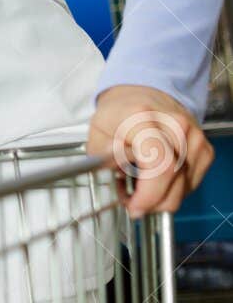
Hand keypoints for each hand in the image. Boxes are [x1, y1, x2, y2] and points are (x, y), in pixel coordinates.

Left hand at [86, 84, 213, 218]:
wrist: (143, 96)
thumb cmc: (119, 116)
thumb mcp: (97, 133)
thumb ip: (104, 155)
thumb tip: (116, 170)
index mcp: (143, 118)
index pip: (159, 164)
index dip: (148, 195)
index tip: (133, 206)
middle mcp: (175, 125)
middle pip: (174, 180)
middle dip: (151, 202)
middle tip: (132, 202)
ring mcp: (193, 137)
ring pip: (184, 187)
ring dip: (162, 197)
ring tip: (141, 186)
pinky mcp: (204, 149)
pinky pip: (191, 183)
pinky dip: (174, 190)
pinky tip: (157, 181)